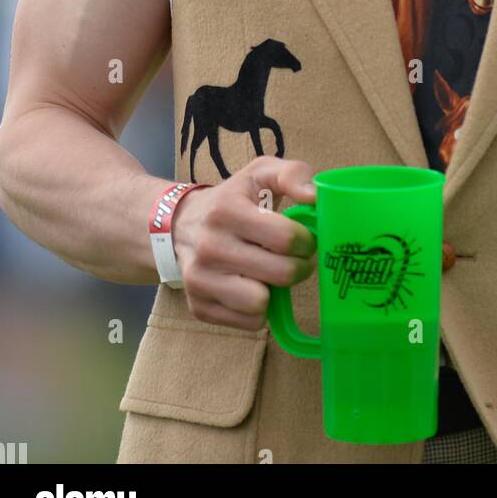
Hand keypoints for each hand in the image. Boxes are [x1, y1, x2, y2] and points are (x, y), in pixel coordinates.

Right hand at [171, 157, 317, 331]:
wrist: (180, 225)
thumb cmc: (233, 199)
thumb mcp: (260, 173)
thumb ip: (293, 174)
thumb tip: (316, 197)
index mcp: (227, 211)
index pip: (286, 238)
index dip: (305, 241)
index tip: (302, 238)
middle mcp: (209, 247)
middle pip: (281, 274)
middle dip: (298, 267)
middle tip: (293, 258)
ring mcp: (200, 280)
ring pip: (262, 304)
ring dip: (275, 291)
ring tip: (269, 272)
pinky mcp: (199, 307)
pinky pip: (249, 323)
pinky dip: (257, 310)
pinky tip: (250, 286)